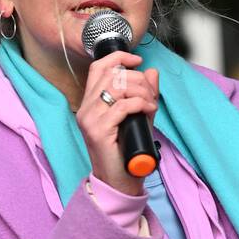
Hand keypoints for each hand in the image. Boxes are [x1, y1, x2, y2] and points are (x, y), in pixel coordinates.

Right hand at [75, 51, 158, 195]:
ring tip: (150, 103)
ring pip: (118, 87)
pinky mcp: (98, 131)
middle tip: (150, 94)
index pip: (98, 67)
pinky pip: (123, 106)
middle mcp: (86, 109)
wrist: (118, 182)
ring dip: (141, 91)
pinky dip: (141, 103)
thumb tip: (152, 72)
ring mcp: (90, 120)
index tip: (137, 61)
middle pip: (112, 74)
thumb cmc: (126, 153)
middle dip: (138, 79)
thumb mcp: (138, 117)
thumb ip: (144, 94)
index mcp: (90, 103)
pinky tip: (148, 110)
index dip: (118, 57)